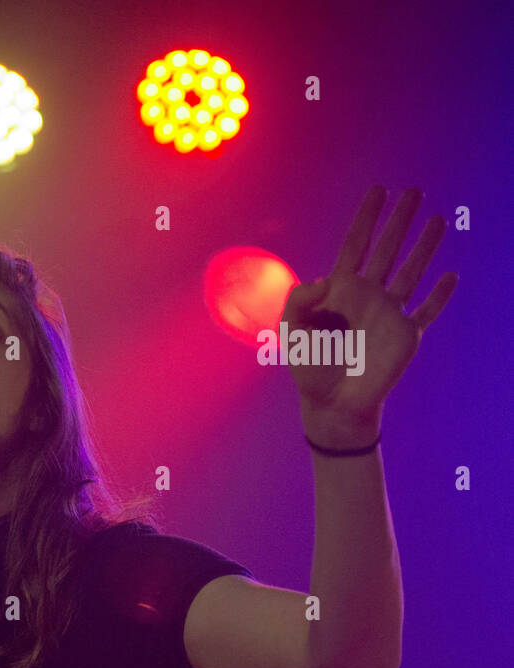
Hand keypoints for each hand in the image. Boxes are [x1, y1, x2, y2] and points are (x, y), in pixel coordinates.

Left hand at [281, 186, 457, 422]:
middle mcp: (367, 295)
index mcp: (339, 290)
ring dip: (425, 247)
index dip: (367, 218)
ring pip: (411, 272)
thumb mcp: (291, 331)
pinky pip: (426, 311)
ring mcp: (388, 314)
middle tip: (415, 191)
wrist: (331, 403)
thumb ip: (299, 301)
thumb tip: (326, 279)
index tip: (379, 190)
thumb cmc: (309, 366)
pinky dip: (439, 296)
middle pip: (387, 250)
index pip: (355, 245)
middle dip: (400, 221)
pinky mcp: (405, 336)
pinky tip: (451, 277)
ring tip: (438, 220)